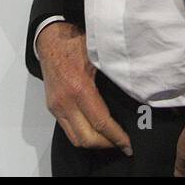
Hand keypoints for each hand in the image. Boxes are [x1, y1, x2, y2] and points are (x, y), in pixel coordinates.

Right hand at [36, 22, 132, 154]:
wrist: (50, 39)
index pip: (100, 123)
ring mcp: (56, 106)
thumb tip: (134, 94)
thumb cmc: (75, 44)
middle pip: (87, 138)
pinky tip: (95, 131)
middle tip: (122, 144)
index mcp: (79, 88)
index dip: (116, 137)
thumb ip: (112, 77)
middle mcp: (65, 102)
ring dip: (94, 144)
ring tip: (110, 140)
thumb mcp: (98, 57)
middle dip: (106, 145)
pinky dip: (83, 135)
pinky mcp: (53, 108)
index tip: (128, 145)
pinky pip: (68, 130)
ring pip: (75, 139)